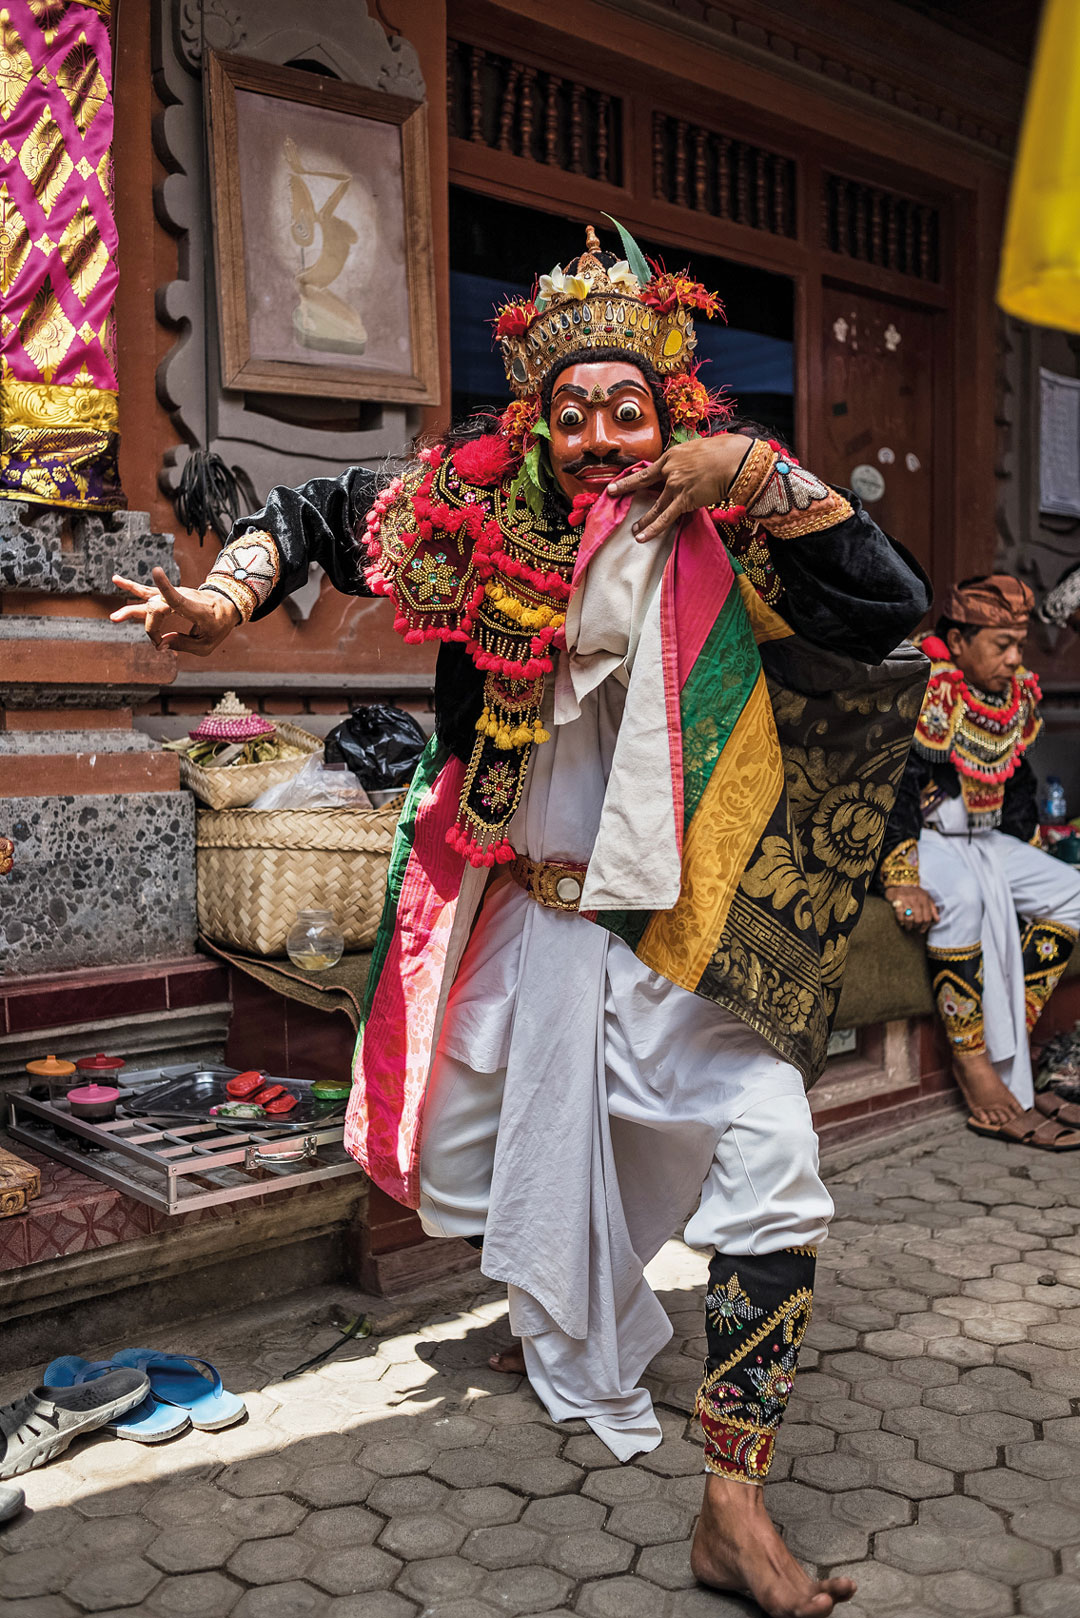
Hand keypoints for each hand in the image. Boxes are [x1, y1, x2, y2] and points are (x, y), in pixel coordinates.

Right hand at [109, 566, 240, 656]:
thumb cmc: (218, 626)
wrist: (226, 606)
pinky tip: (116, 580)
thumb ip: (183, 644)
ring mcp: (174, 595)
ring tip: (114, 614)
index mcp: (197, 610)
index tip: (156, 571)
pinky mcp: (168, 596)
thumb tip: (160, 644)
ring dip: (130, 607)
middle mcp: (183, 598)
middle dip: (150, 627)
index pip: (178, 598)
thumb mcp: (207, 644)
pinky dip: (132, 588)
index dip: (166, 588)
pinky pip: (147, 592)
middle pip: (157, 608)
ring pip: (148, 598)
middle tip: (152, 640)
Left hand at [606, 433, 753, 543]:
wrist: (735, 460)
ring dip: (643, 519)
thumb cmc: (725, 451)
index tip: (627, 477)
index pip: (651, 468)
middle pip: (644, 481)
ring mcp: (675, 486)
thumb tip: (692, 462)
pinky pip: (665, 518)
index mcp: (673, 455)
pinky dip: (653, 529)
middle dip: (626, 487)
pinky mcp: (684, 500)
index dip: (638, 474)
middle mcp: (670, 470)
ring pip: (655, 506)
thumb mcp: (700, 448)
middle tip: (612, 493)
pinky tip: (643, 537)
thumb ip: (691, 458)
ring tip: (634, 529)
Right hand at [885, 884, 938, 933]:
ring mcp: (906, 900)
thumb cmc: (915, 892)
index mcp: (924, 899)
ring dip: (908, 926)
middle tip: (914, 927)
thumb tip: (937, 920)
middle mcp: (916, 900)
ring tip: (908, 927)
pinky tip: (901, 922)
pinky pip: (900, 915)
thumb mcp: (926, 898)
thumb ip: (932, 909)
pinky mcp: (897, 901)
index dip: (925, 926)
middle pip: (918, 920)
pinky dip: (901, 921)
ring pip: (909, 919)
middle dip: (916, 926)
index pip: (927, 917)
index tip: (922, 930)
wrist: (900, 882)